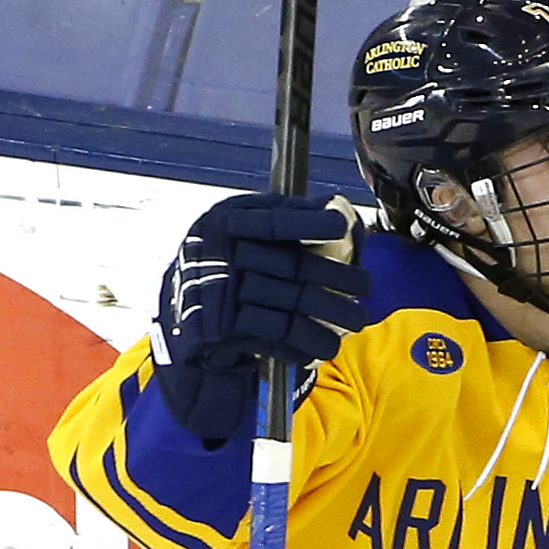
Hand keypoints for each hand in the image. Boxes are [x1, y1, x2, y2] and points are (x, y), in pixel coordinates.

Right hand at [150, 193, 370, 441]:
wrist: (182, 315)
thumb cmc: (225, 264)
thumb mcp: (244, 229)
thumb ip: (283, 216)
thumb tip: (333, 203)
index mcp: (224, 222)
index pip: (269, 221)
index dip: (304, 222)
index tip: (340, 225)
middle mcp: (218, 254)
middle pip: (288, 266)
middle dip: (334, 277)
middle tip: (366, 285)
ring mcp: (218, 294)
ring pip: (286, 305)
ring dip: (327, 316)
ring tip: (355, 321)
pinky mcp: (221, 330)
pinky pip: (272, 336)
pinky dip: (301, 342)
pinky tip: (322, 345)